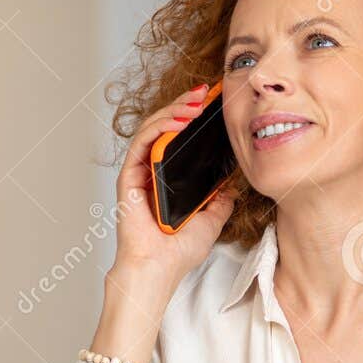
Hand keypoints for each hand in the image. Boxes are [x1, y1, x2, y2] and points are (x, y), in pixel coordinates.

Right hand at [112, 82, 243, 286]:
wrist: (159, 268)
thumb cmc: (178, 251)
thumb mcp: (213, 219)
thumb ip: (221, 200)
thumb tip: (232, 184)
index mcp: (170, 179)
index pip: (180, 139)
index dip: (193, 118)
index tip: (213, 103)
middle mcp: (152, 171)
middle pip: (166, 128)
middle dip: (185, 105)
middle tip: (206, 93)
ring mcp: (140, 172)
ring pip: (154, 129)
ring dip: (175, 110)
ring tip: (196, 102)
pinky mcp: (130, 176)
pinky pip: (142, 142)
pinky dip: (160, 127)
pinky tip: (179, 120)